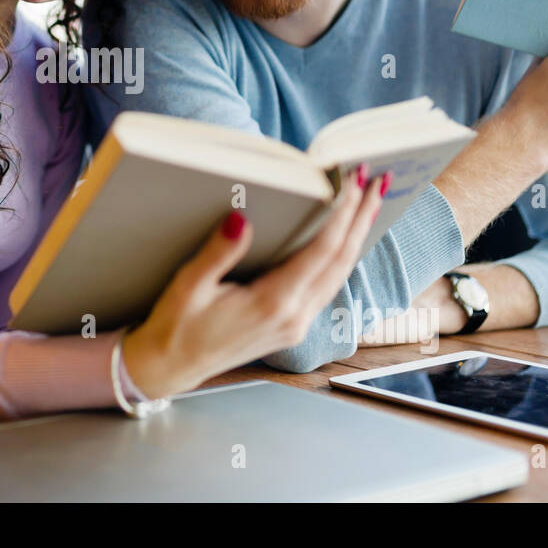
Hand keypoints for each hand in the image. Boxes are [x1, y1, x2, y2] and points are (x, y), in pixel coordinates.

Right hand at [122, 166, 388, 398]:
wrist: (170, 366)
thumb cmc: (176, 326)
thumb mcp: (190, 285)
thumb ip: (219, 252)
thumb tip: (241, 218)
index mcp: (272, 304)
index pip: (321, 251)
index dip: (342, 214)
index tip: (355, 184)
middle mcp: (294, 317)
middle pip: (342, 261)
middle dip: (362, 218)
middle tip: (377, 181)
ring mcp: (296, 325)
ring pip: (339, 274)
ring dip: (356, 236)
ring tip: (368, 203)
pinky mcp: (292, 327)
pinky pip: (327, 286)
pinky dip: (341, 256)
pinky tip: (343, 239)